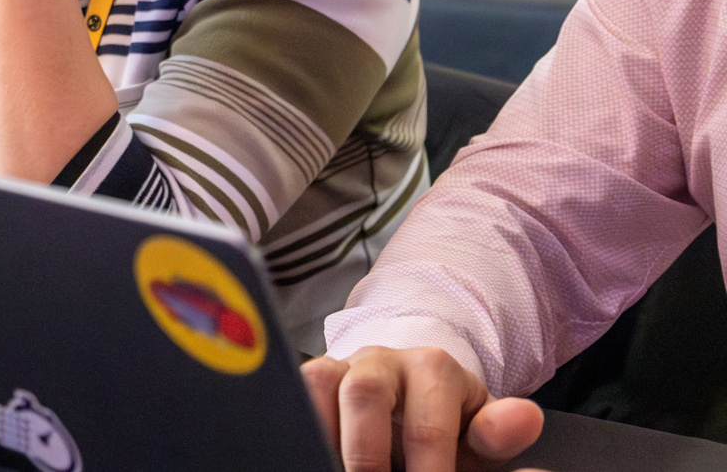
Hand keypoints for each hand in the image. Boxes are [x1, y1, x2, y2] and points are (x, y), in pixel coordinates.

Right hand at [301, 348, 544, 471]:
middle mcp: (383, 360)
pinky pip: (293, 389)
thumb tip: (526, 417)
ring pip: (319, 381)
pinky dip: (299, 424)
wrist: (414, 404)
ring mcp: (342, 365)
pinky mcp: (312, 380)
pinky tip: (311, 453)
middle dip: (366, 454)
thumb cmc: (448, 429)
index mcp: (434, 370)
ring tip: (333, 466)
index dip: (429, 470)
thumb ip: (498, 434)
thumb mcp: (479, 439)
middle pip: (365, 392)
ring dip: (323, 433)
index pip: (428, 425)